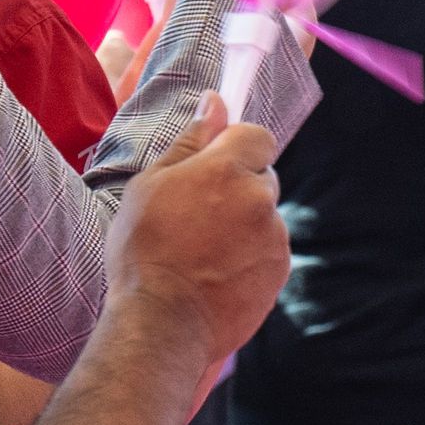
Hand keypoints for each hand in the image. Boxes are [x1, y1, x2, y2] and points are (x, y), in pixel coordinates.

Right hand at [106, 97, 289, 358]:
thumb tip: (215, 102)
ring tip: (202, 251)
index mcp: (227, 169)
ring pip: (264, 216)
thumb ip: (190, 141)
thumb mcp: (151, 185)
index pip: (258, 135)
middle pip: (262, 176)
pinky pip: (268, 249)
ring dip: (243, 225)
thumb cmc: (144, 250)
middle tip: (197, 215)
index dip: (237, 147)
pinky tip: (216, 273)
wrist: (161, 322)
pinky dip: (250, 256)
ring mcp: (274, 236)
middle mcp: (259, 198)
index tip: (214, 166)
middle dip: (238, 188)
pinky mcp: (280, 270)